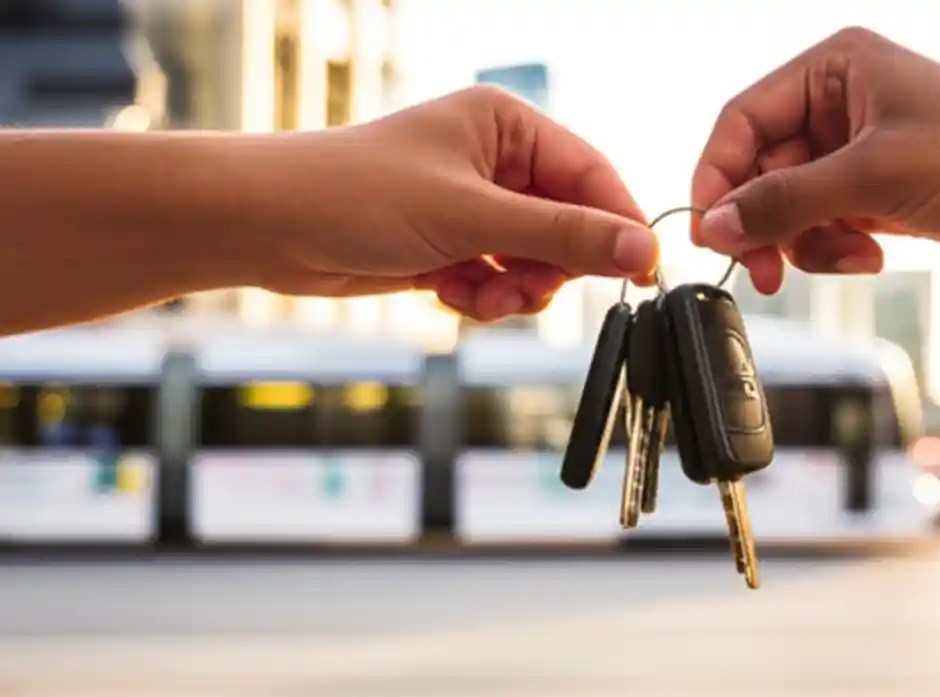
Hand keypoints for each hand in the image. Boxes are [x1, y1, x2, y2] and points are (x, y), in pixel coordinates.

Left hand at [261, 86, 657, 320]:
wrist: (267, 227)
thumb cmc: (356, 194)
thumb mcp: (473, 218)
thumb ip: (562, 236)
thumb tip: (638, 249)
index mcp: (506, 125)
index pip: (591, 175)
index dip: (616, 225)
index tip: (641, 273)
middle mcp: (494, 160)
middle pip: (566, 225)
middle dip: (548, 268)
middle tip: (525, 291)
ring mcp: (471, 205)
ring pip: (533, 262)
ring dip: (514, 291)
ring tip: (476, 297)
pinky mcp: (448, 244)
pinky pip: (497, 280)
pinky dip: (482, 297)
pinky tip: (448, 295)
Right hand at [691, 28, 939, 292]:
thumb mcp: (874, 177)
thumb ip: (784, 201)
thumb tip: (717, 224)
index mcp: (838, 67)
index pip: (743, 118)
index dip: (719, 176)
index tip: (709, 230)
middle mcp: (843, 101)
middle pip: (762, 167)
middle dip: (765, 221)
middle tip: (761, 267)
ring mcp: (861, 148)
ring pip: (790, 203)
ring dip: (804, 241)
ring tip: (845, 256)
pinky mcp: (879, 189)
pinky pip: (824, 223)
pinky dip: (835, 247)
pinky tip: (870, 254)